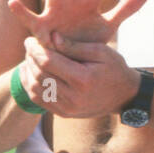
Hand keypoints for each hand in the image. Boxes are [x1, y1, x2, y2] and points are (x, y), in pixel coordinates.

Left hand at [20, 32, 141, 118]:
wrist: (125, 96)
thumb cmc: (114, 68)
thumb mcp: (100, 51)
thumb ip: (74, 46)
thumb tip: (51, 38)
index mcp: (83, 79)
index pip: (48, 62)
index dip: (35, 49)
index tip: (30, 39)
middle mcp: (73, 97)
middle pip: (39, 75)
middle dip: (30, 58)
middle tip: (28, 46)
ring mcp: (68, 109)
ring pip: (36, 88)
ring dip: (28, 71)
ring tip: (29, 57)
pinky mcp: (64, 114)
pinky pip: (39, 100)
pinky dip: (30, 86)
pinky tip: (30, 72)